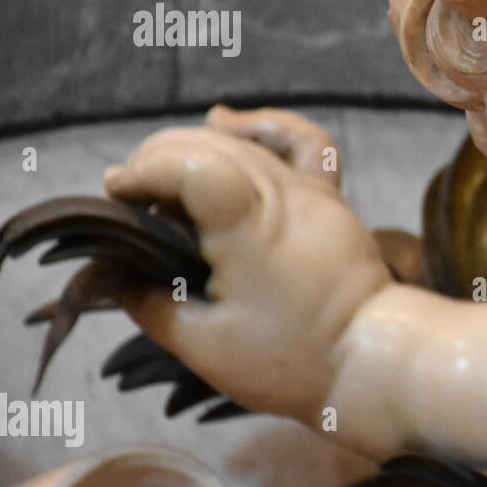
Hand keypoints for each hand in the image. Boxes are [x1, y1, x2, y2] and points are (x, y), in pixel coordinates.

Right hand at [103, 107, 391, 420]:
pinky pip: (303, 142)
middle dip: (158, 161)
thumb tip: (111, 279)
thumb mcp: (204, 347)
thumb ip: (150, 306)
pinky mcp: (332, 198)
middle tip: (132, 199)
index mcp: (248, 226)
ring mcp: (312, 191)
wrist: (374, 360)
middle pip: (210, 145)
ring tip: (166, 177)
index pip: (189, 165)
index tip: (117, 193)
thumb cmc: (293, 360)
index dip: (145, 171)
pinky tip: (228, 125)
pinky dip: (264, 127)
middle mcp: (282, 194)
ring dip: (196, 149)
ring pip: (246, 143)